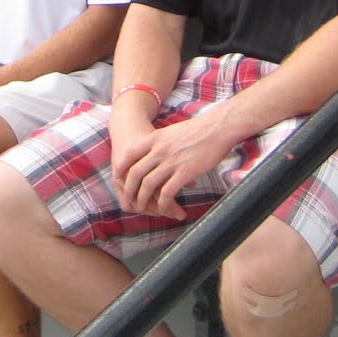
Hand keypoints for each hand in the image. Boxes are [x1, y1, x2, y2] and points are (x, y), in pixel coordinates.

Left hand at [113, 114, 229, 219]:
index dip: (123, 168)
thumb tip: (155, 153)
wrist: (218, 128)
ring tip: (143, 208)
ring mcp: (171, 161)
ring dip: (143, 200)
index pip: (131, 154)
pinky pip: (167, 192)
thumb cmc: (199, 130)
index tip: (120, 178)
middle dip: (130, 189)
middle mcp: (160, 150)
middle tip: (130, 198)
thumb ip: (161, 142)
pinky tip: (164, 208)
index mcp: (156, 138)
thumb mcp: (172, 131)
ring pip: (148, 185)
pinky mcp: (184, 172)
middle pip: (136, 173)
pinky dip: (162, 203)